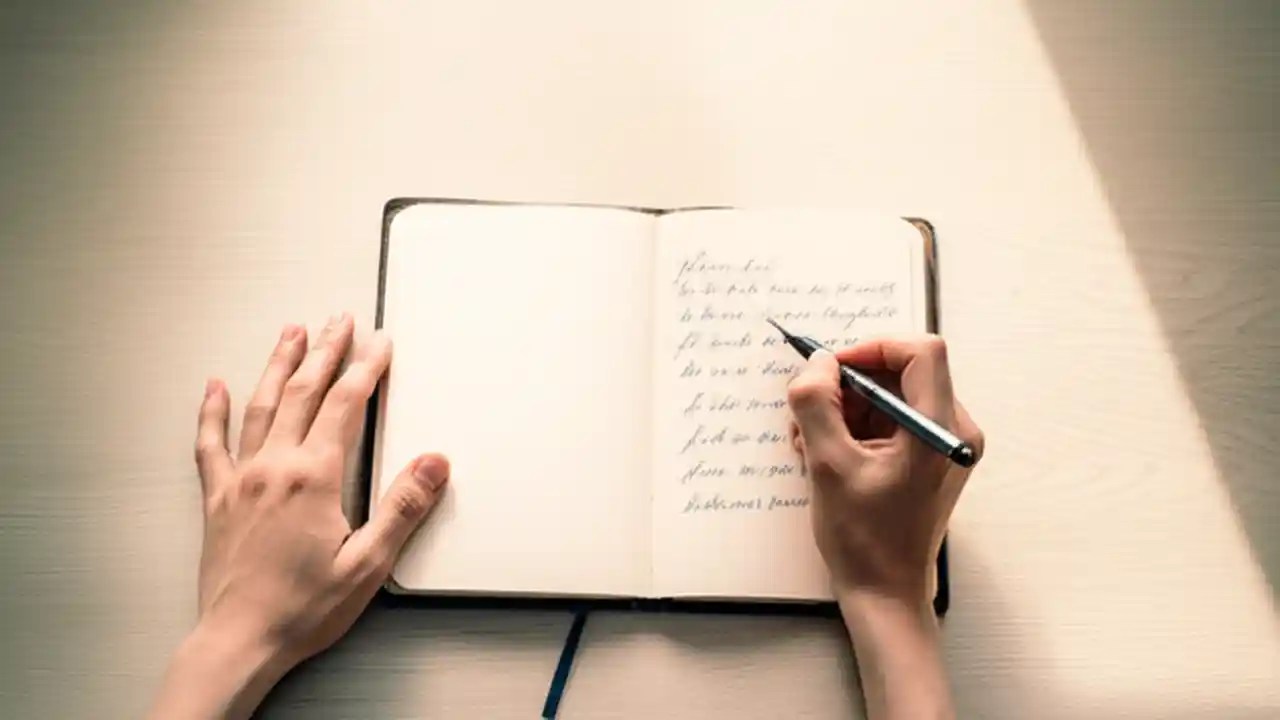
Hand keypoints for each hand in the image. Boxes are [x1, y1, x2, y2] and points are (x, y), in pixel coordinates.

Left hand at [149, 314, 449, 719]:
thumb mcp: (368, 563)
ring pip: (261, 405)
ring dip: (279, 364)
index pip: (345, 405)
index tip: (379, 345)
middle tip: (339, 321)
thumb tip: (433, 463)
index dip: (365, 369)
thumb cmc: (302, 608)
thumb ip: (402, 507)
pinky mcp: (217, 498)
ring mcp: (241, 479)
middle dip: (326, 351)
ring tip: (291, 333)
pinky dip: (212, 412)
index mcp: (314, 477)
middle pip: (304, 392)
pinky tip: (215, 388)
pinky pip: (211, 443)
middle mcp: (274, 467)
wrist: (238, 641)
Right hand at [786, 335, 981, 719]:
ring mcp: (942, 445)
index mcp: (941, 429)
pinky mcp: (927, 458)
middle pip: (899, 373)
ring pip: (888, 396)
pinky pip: (889, 421)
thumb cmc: (864, 538)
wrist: (884, 593)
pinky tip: (824, 455)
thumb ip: (817, 404)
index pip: (919, 352)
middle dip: (847, 387)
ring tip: (808, 443)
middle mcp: (952, 430)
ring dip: (844, 410)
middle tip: (808, 415)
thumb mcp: (827, 465)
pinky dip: (854, 428)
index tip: (832, 370)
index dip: (871, 349)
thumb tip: (816, 364)